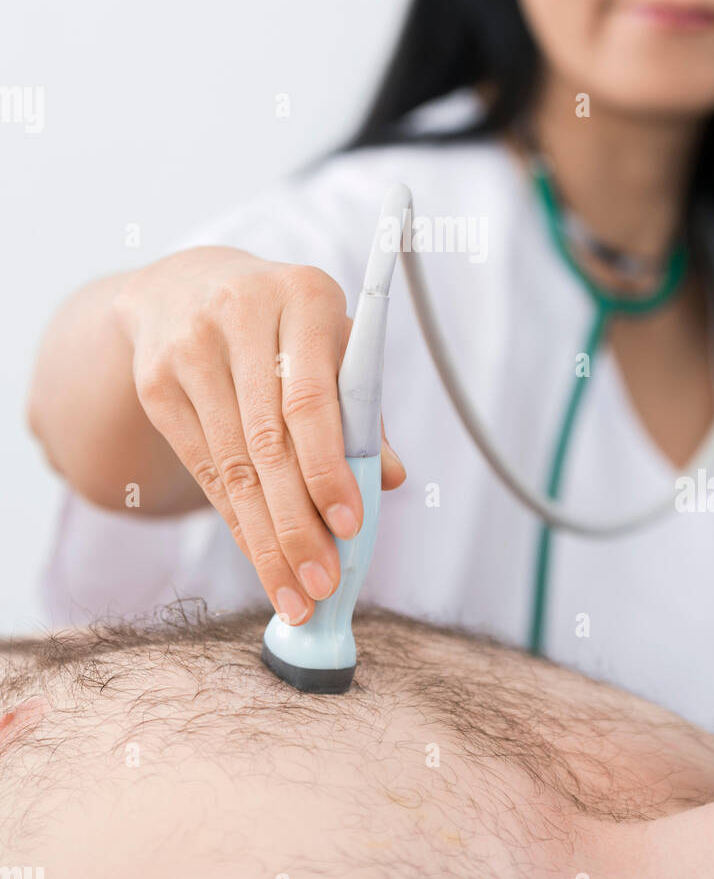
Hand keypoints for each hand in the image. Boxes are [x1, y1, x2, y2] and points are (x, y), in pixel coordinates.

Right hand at [113, 247, 405, 624]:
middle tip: (322, 583)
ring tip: (295, 591)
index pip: (311, 397)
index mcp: (303, 296)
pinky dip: (236, 520)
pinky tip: (260, 557)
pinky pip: (205, 467)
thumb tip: (393, 479)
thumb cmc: (284, 327)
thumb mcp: (332, 345)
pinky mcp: (156, 383)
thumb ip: (363, 410)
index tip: (350, 526)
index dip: (328, 468)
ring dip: (266, 540)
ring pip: (233, 464)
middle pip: (268, 442)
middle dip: (297, 524)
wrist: (183, 288)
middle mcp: (240, 315)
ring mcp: (190, 348)